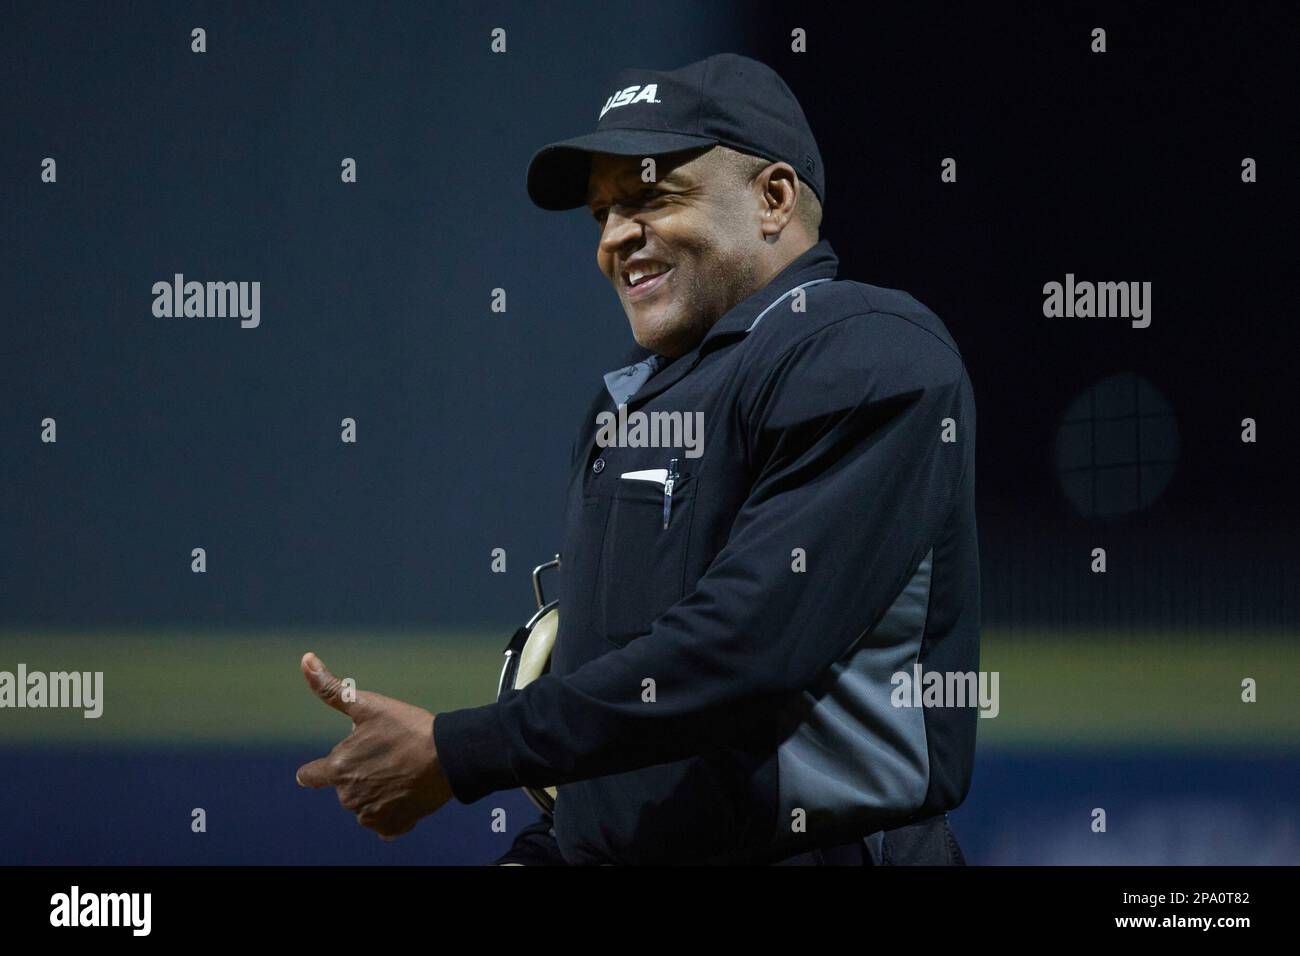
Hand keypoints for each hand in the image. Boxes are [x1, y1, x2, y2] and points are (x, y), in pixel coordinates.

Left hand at [295, 652, 454, 838]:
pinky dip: (393, 811)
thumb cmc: (408, 728)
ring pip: (364, 804)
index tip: (329, 766)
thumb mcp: (369, 704)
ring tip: (401, 773)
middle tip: (389, 756)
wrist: (449, 757)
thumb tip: (305, 659)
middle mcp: (348, 796)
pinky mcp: (391, 827)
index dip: (318, 769)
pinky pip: (384, 823)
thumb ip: (331, 689)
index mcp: (338, 768)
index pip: (309, 776)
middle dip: (360, 774)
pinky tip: (407, 793)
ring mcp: (369, 815)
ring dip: (376, 792)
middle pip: (345, 787)